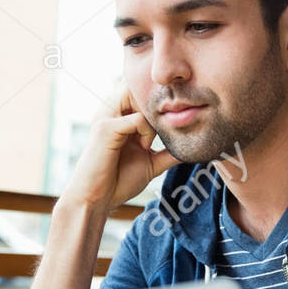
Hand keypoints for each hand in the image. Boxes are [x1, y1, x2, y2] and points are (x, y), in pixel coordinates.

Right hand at [59, 82, 179, 213]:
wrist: (96, 200)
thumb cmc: (118, 181)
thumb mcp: (151, 163)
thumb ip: (168, 153)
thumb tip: (191, 148)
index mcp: (119, 116)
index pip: (141, 91)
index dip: (160, 99)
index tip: (173, 117)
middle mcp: (111, 111)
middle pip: (140, 88)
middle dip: (159, 104)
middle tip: (166, 128)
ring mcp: (106, 117)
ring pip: (140, 99)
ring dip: (154, 117)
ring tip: (150, 141)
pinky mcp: (105, 128)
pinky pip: (138, 119)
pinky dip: (148, 132)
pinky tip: (143, 147)